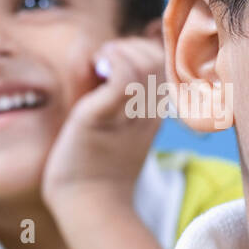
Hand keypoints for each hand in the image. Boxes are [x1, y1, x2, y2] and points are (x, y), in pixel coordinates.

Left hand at [41, 36, 164, 208]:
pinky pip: (124, 74)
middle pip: (159, 57)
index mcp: (153, 111)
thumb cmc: (89, 162)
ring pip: (145, 61)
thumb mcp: (109, 121)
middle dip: (130, 47)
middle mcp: (150, 110)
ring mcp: (133, 113)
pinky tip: (95, 71)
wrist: (86, 201)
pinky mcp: (109, 114)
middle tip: (103, 65)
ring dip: (119, 52)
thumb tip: (97, 55)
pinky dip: (111, 60)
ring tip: (98, 68)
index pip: (162, 62)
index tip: (114, 66)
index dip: (140, 52)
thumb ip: (109, 90)